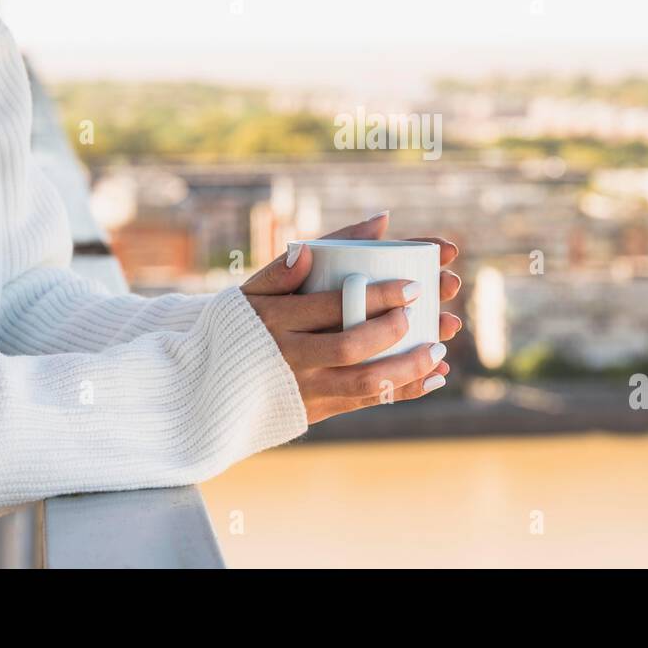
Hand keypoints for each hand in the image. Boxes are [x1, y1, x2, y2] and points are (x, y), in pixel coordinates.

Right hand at [241, 211, 462, 423]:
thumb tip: (342, 235)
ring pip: (363, 383)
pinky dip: (403, 390)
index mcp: (275, 319)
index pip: (333, 305)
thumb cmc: (240, 325)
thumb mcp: (252, 290)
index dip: (377, 296)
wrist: (207, 386)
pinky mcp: (313, 412)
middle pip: (351, 346)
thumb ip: (291, 263)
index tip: (414, 285)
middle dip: (395, 329)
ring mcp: (302, 389)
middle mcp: (289, 356)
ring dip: (408, 366)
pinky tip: (433, 376)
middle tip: (423, 311)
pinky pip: (364, 403)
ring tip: (440, 347)